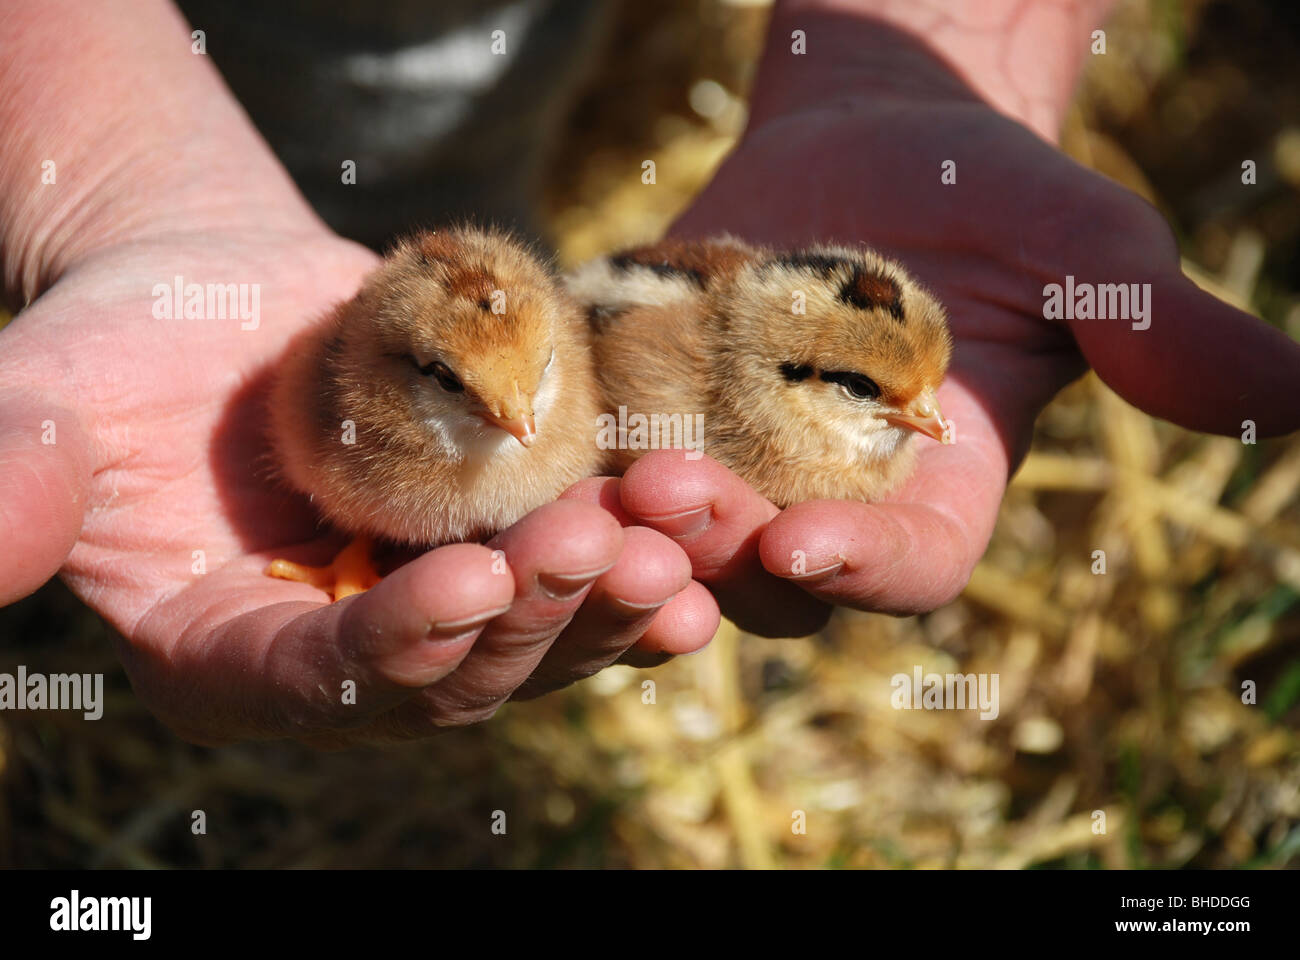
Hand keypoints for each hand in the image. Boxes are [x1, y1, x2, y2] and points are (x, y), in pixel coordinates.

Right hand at [0, 1, 716, 744]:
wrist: (234, 305)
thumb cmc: (123, 350)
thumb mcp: (45, 403)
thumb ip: (18, 478)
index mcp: (230, 656)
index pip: (312, 681)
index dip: (388, 648)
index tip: (461, 585)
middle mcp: (346, 663)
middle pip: (451, 679)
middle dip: (530, 620)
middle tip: (606, 550)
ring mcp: (435, 619)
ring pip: (535, 644)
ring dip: (609, 606)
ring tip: (671, 547)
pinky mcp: (501, 564)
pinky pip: (581, 589)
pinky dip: (640, 573)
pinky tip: (703, 552)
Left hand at [603, 6, 1299, 633]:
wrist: (877, 146)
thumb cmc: (996, 198)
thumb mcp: (1086, 251)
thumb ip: (1162, 329)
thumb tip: (1295, 394)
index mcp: (934, 496)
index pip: (906, 566)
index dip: (866, 568)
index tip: (813, 544)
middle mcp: (824, 507)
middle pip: (767, 568)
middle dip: (722, 544)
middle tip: (674, 498)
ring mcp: (730, 469)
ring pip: (673, 533)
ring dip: (634, 520)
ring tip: (599, 476)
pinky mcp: (652, 420)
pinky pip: (604, 459)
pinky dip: (569, 458)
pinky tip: (526, 437)